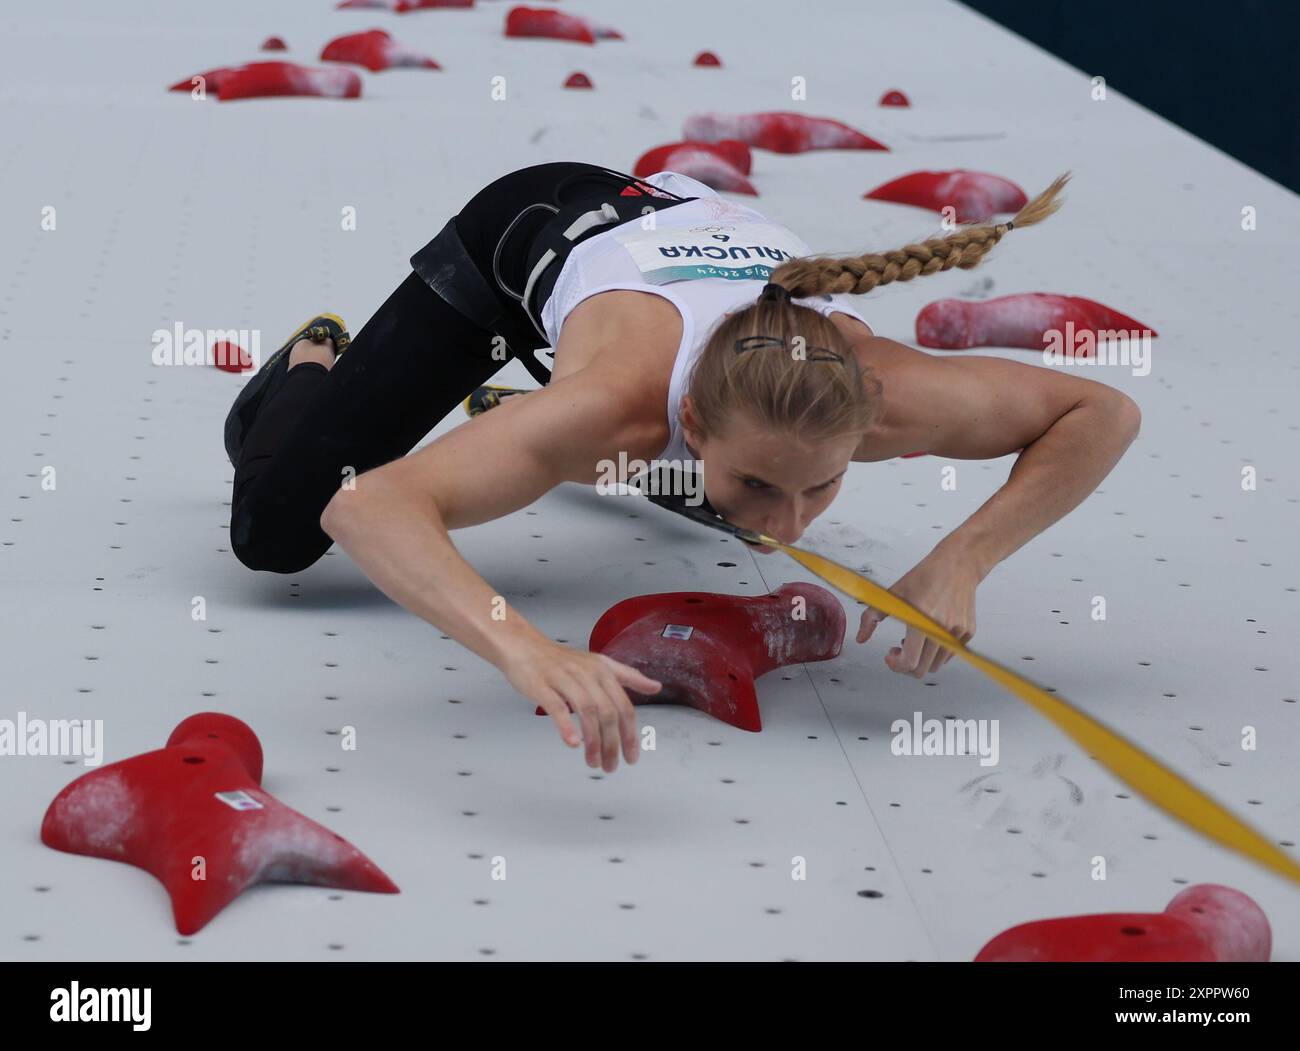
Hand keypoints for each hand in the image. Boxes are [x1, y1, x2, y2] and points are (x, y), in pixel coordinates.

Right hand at [502, 638, 660, 771]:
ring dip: (593, 741)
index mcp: (603, 671)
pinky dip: (566, 726)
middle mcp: (587, 674)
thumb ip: (628, 676)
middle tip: (611, 766)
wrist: (523, 646)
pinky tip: (572, 742)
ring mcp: (564, 679)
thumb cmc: (559, 660)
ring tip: (594, 761)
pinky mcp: (542, 685)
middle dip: (613, 743)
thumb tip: (655, 687)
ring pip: (587, 711)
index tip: (632, 756)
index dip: (630, 734)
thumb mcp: (599, 664)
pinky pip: (557, 706)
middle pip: (608, 712)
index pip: (624, 706)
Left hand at [856, 548, 980, 677]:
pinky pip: (949, 654)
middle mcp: (942, 629)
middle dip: (906, 665)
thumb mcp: (893, 594)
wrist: (957, 564)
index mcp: (922, 620)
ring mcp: (958, 632)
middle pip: (922, 669)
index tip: (890, 655)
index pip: (910, 661)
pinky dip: (936, 651)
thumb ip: (872, 617)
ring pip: (936, 665)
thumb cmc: (925, 577)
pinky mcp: (968, 632)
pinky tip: (929, 634)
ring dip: (922, 658)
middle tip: (899, 649)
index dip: (896, 665)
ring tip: (914, 639)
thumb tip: (861, 639)